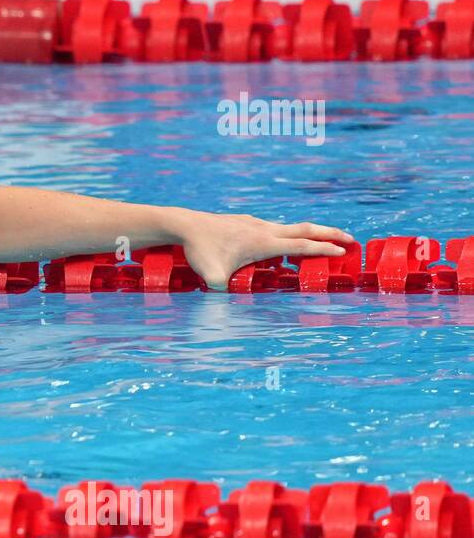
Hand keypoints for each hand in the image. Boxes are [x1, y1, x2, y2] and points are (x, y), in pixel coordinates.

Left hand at [175, 211, 354, 290]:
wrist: (185, 225)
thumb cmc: (201, 251)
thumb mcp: (212, 279)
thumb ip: (223, 296)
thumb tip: (225, 315)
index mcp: (263, 243)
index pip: (301, 245)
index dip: (324, 248)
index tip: (344, 251)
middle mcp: (264, 230)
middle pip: (305, 229)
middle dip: (330, 234)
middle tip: (351, 239)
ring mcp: (256, 223)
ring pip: (290, 227)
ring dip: (310, 233)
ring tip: (323, 242)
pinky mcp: (246, 222)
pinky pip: (274, 227)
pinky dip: (288, 233)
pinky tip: (284, 242)